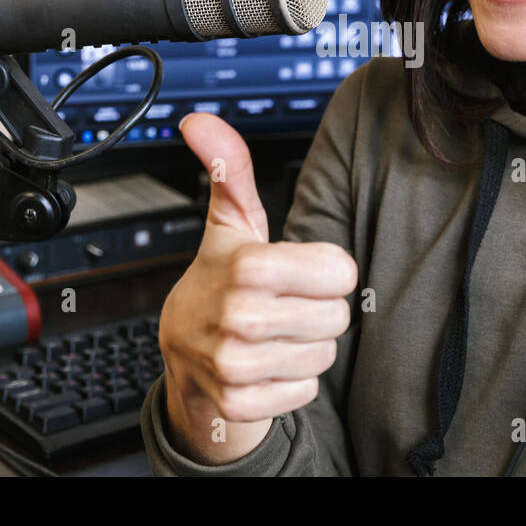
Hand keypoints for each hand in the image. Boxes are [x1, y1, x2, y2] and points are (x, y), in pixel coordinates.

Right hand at [158, 112, 357, 464]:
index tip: (297, 272)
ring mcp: (236, 366)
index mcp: (246, 268)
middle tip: (283, 304)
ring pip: (324, 356)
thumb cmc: (220, 280)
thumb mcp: (232, 223)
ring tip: (273, 334)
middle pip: (338, 317)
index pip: (342, 273)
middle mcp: (238, 319)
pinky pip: (305, 391)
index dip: (326, 272)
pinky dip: (291, 382)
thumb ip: (231, 168)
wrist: (183, 354)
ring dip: (306, 347)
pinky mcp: (241, 404)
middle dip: (318, 311)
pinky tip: (266, 365)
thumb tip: (199, 121)